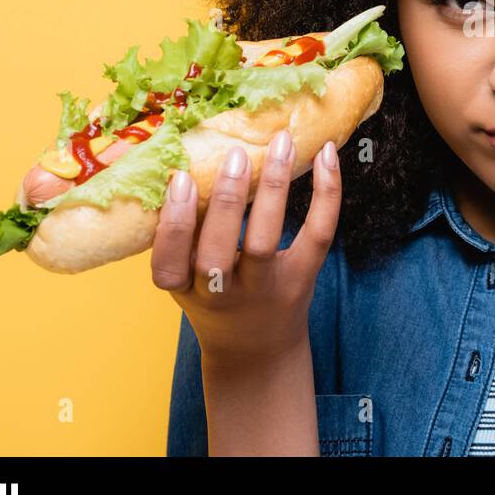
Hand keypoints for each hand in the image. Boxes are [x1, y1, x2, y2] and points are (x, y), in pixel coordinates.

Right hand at [150, 130, 340, 367]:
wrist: (256, 351)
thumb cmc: (215, 299)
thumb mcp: (186, 280)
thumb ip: (183, 237)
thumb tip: (181, 163)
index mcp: (186, 290)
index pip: (169, 265)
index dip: (173, 225)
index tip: (180, 180)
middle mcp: (223, 293)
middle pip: (218, 252)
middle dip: (226, 201)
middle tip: (236, 155)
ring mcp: (264, 288)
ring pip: (265, 240)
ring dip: (273, 188)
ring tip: (281, 143)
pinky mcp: (302, 278)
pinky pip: (317, 234)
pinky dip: (326, 194)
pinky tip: (325, 156)